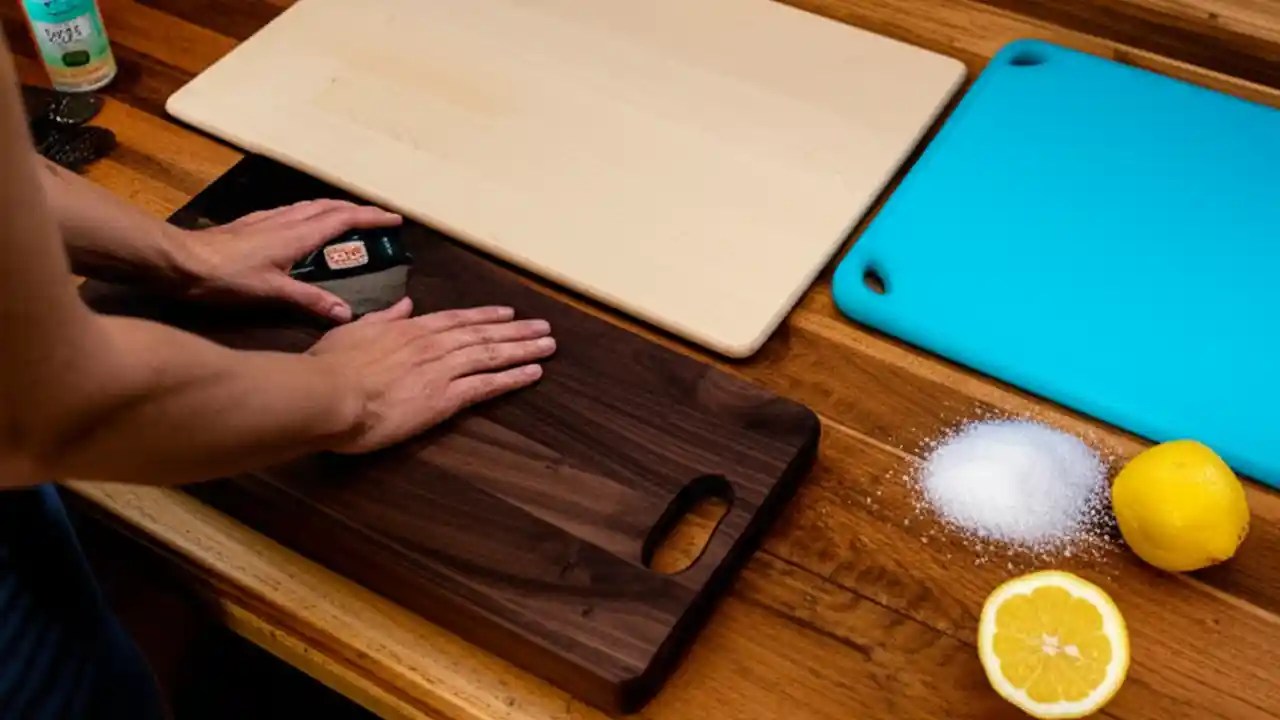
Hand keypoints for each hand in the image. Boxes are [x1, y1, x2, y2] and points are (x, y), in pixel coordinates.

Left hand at [182, 199, 402, 321]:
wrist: (179, 262)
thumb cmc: (227, 277)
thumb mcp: (272, 292)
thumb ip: (311, 301)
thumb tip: (347, 314)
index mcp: (297, 235)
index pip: (343, 219)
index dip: (371, 217)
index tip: (395, 219)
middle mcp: (286, 221)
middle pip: (329, 207)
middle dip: (357, 210)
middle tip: (378, 218)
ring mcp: (267, 219)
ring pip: (309, 206)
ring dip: (334, 208)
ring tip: (349, 217)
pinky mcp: (252, 224)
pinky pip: (292, 212)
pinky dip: (310, 213)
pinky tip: (304, 223)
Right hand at [309, 298, 554, 453]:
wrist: (328, 394)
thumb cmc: (331, 366)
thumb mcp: (354, 331)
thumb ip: (383, 318)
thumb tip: (405, 304)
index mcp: (409, 329)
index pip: (456, 319)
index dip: (485, 316)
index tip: (508, 313)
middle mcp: (432, 344)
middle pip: (482, 334)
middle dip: (516, 330)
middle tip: (543, 328)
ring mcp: (442, 370)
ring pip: (491, 355)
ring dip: (523, 349)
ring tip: (549, 345)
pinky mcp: (444, 398)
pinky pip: (486, 385)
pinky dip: (512, 378)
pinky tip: (533, 373)